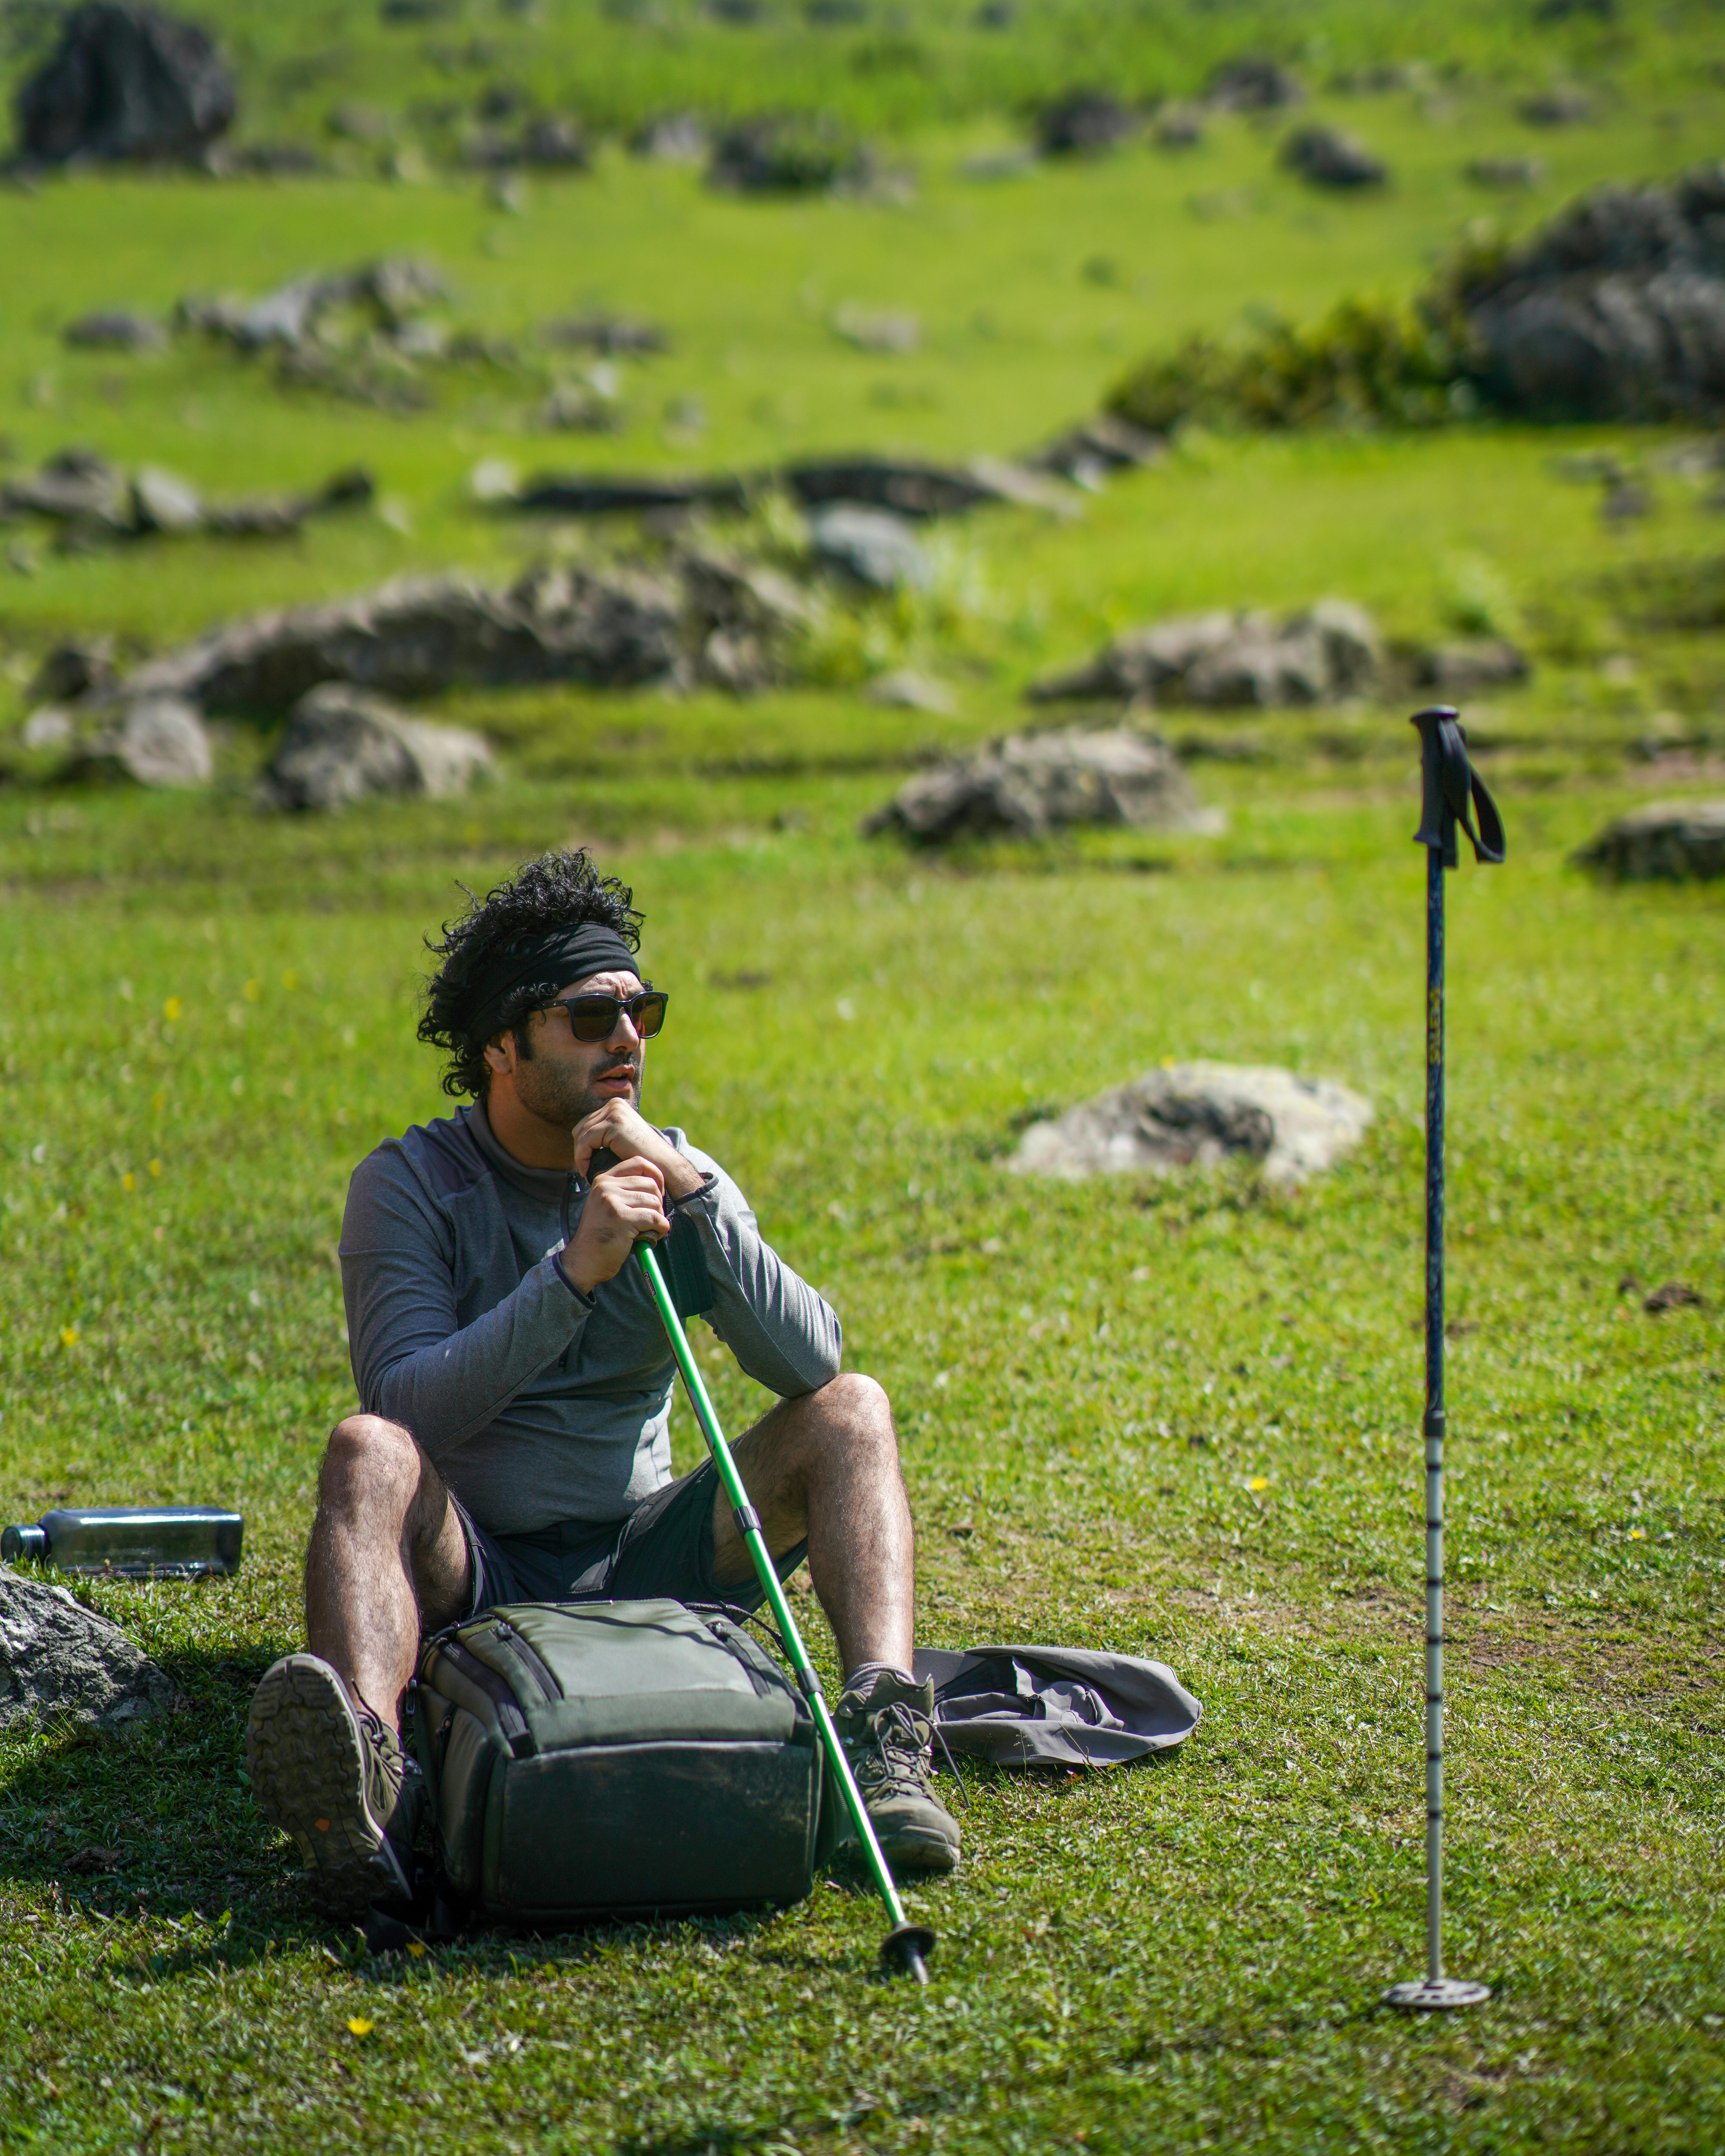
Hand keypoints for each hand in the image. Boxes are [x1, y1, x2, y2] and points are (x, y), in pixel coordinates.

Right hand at [561, 1155, 669, 1295]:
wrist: (583, 1261)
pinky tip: (652, 1236)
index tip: (657, 1193)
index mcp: (603, 1180)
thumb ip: (624, 1192)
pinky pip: (655, 1219)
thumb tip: (657, 1186)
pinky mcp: (622, 1219)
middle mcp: (606, 1187)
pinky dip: (660, 1229)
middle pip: (651, 1184)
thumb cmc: (600, 1236)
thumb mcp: (606, 1205)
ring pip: (654, 1202)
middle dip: (658, 1203)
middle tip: (651, 1219)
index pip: (638, 1163)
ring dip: (658, 1218)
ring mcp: (613, 1202)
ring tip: (648, 1230)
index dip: (656, 1176)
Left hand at [572, 1101, 704, 1201]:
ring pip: (581, 1134)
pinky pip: (586, 1141)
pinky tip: (587, 1170)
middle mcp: (615, 1104)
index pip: (586, 1123)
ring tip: (585, 1171)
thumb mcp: (621, 1137)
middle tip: (584, 1168)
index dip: (582, 1144)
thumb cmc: (642, 1156)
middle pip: (581, 1127)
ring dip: (580, 1155)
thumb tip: (579, 1137)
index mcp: (616, 1105)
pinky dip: (582, 1157)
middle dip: (580, 1149)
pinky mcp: (613, 1124)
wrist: (661, 1164)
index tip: (585, 1163)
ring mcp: (614, 1112)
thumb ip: (606, 1132)